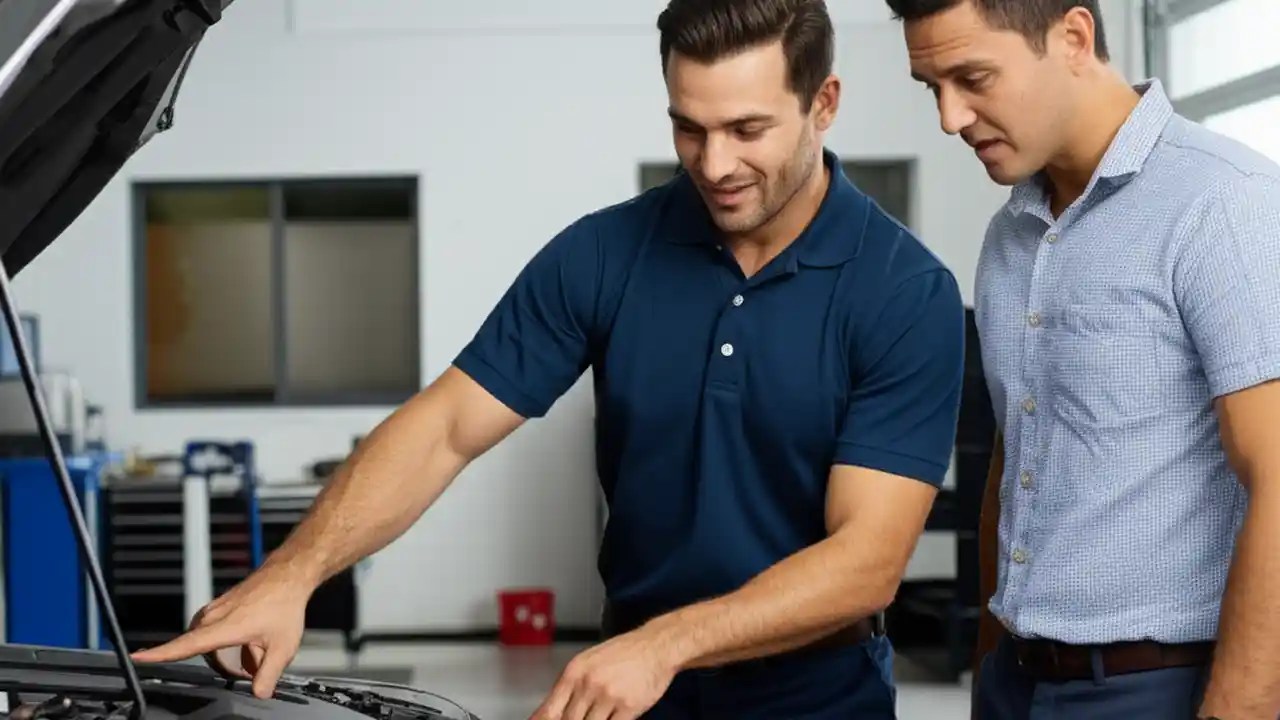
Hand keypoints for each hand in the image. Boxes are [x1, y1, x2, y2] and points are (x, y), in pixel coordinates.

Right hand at [130, 562, 313, 698]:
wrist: (287, 576)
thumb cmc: (283, 603)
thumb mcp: (282, 646)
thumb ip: (268, 674)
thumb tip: (259, 693)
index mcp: (223, 627)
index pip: (184, 645)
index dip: (159, 655)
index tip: (137, 659)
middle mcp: (213, 617)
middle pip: (202, 652)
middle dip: (223, 666)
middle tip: (246, 671)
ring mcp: (215, 610)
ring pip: (211, 644)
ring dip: (230, 655)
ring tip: (256, 654)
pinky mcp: (219, 607)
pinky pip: (216, 633)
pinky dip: (231, 643)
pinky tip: (253, 644)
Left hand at [529, 628, 680, 719]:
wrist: (656, 646)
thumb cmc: (624, 653)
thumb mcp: (589, 662)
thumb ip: (570, 686)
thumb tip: (551, 711)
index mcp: (574, 672)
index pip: (549, 710)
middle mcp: (588, 684)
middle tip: (580, 718)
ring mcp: (608, 696)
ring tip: (597, 716)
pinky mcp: (628, 708)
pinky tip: (611, 718)